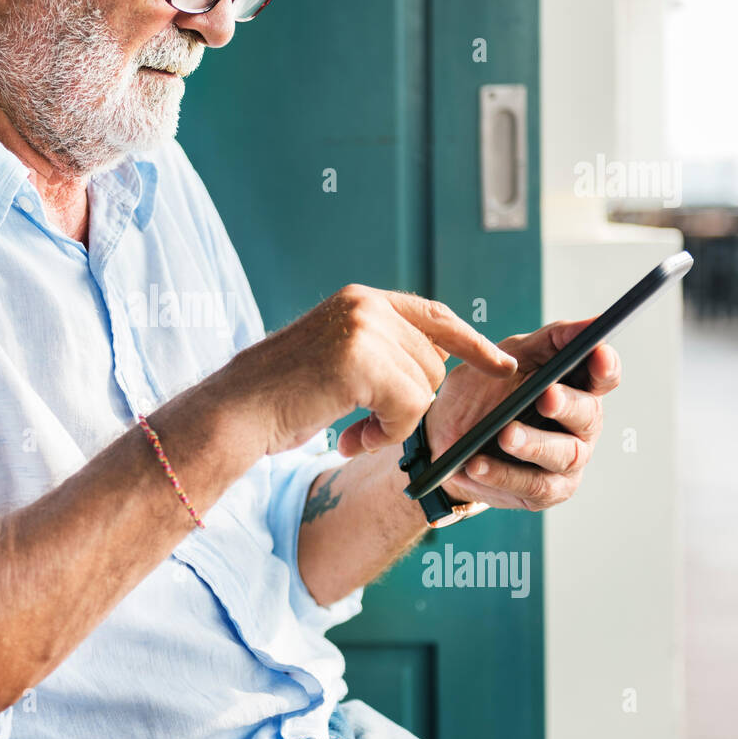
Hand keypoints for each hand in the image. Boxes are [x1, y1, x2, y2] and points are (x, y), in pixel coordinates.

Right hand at [218, 285, 516, 457]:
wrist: (235, 413)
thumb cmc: (280, 398)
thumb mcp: (336, 361)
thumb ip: (381, 354)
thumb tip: (434, 372)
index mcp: (360, 299)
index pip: (435, 315)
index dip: (472, 343)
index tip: (502, 365)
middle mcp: (364, 305)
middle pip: (433, 363)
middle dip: (409, 403)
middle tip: (365, 427)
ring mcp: (362, 329)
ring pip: (423, 389)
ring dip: (395, 423)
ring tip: (353, 431)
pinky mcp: (360, 360)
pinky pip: (408, 409)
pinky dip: (386, 434)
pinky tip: (350, 438)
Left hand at [424, 318, 621, 511]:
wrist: (441, 439)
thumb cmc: (481, 393)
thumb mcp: (507, 358)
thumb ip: (547, 342)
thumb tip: (589, 325)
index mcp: (574, 387)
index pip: (603, 376)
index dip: (605, 365)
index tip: (598, 353)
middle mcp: (579, 426)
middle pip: (588, 415)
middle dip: (567, 405)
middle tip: (545, 397)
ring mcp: (565, 461)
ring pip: (563, 454)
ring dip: (533, 444)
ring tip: (503, 435)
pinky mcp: (545, 491)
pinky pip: (533, 485)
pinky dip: (503, 474)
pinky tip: (477, 464)